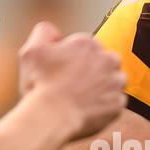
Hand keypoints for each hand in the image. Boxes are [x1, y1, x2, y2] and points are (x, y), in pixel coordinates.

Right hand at [17, 21, 125, 139]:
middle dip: (94, 69)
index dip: (74, 59)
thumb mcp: (31, 51)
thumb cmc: (39, 85)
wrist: (51, 117)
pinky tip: (89, 109)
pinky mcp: (119, 103)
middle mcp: (107, 58)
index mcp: (87, 43)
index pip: (87, 48)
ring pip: (114, 79)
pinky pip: (116, 101)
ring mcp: (115, 82)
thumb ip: (44, 32)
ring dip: (103, 86)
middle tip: (75, 84)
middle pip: (105, 60)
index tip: (65, 71)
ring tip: (83, 97)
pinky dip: (105, 105)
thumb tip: (55, 32)